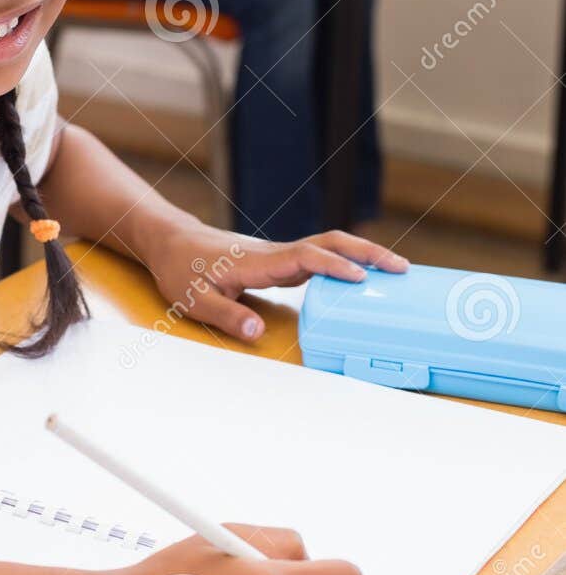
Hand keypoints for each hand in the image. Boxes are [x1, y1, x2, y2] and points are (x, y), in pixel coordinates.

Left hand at [147, 224, 408, 343]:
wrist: (172, 242)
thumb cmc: (180, 270)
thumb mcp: (194, 300)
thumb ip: (226, 316)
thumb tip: (258, 332)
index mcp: (258, 262)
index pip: (305, 257)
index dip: (334, 265)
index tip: (362, 276)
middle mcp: (274, 253)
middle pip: (329, 243)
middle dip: (366, 253)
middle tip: (402, 267)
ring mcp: (279, 255)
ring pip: (327, 247)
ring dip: (361, 255)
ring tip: (396, 270)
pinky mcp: (278, 261)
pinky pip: (318, 258)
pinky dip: (344, 262)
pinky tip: (361, 277)